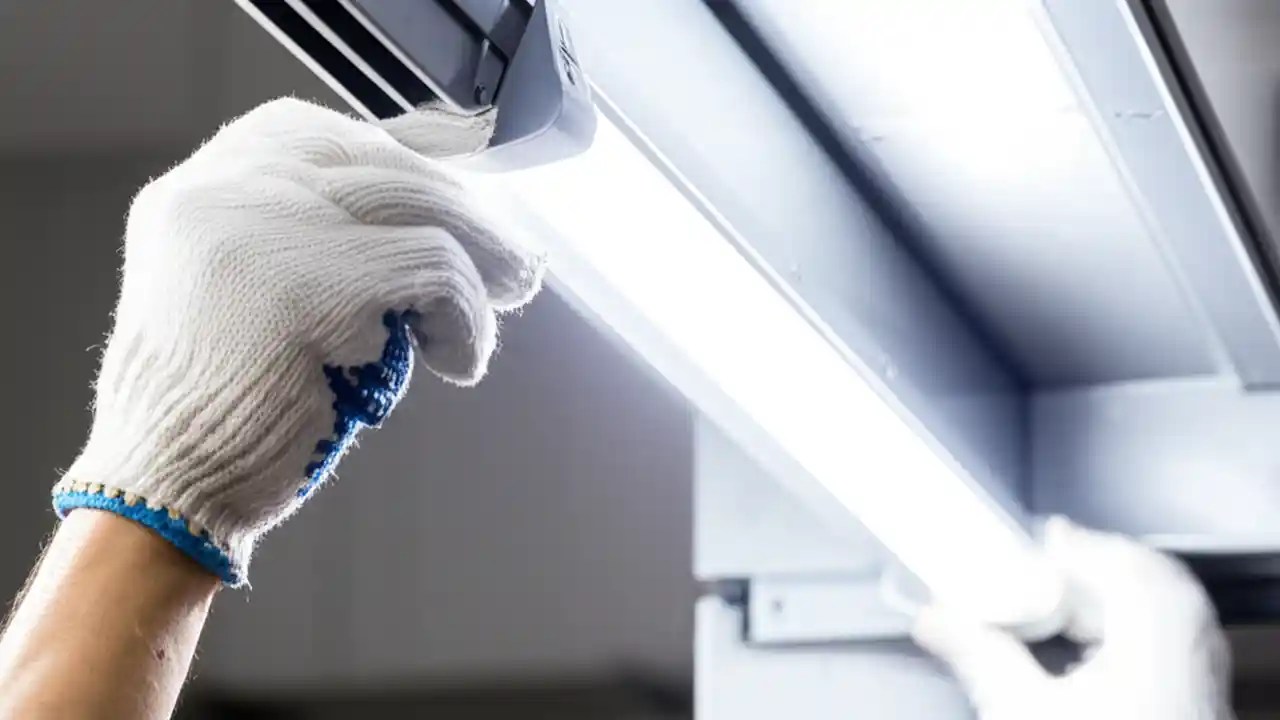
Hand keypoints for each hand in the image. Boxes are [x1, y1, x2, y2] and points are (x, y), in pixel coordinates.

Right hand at [53, 97, 541, 585]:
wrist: (168, 489)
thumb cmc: (223, 407)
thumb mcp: (244, 290)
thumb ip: (305, 239)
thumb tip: (428, 204)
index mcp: (204, 187)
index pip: (329, 135)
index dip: (413, 164)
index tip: (462, 206)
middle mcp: (227, 189)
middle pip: (384, 163)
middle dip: (466, 212)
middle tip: (511, 262)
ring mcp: (266, 229)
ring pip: (421, 203)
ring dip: (485, 254)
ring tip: (509, 295)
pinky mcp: (314, 286)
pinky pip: (438, 269)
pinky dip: (469, 320)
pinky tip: (457, 362)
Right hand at [913, 517, 1234, 719]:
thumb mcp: (1020, 713)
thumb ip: (977, 655)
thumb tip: (932, 618)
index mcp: (1156, 652)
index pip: (1128, 572)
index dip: (1085, 545)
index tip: (1045, 536)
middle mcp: (1192, 665)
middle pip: (1164, 586)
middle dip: (1107, 564)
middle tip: (1058, 560)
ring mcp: (1201, 691)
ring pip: (1177, 617)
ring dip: (1124, 597)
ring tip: (1070, 603)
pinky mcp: (1195, 711)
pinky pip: (1179, 648)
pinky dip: (1138, 631)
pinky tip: (1096, 652)